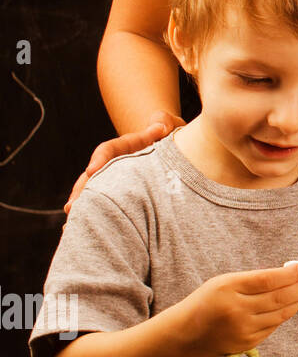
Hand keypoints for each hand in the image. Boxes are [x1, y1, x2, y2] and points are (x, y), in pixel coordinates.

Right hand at [64, 110, 185, 213]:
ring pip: (93, 193)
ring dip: (83, 208)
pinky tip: (83, 234)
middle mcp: (113, 163)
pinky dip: (94, 217)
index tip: (92, 170)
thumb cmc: (167, 133)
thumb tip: (162, 127)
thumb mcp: (168, 125)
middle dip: (82, 192)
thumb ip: (164, 123)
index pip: (108, 150)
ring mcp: (113, 178)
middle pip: (93, 177)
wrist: (166, 142)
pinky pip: (103, 205)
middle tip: (72, 207)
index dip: (99, 159)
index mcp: (124, 146)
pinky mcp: (118, 192)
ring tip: (71, 225)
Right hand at [182, 263, 297, 356]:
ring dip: (297, 300)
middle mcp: (237, 310)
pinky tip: (291, 304)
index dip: (290, 273)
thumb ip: (254, 279)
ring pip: (281, 314)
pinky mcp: (248, 343)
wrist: (188, 333)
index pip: (268, 280)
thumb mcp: (225, 281)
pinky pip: (273, 326)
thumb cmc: (209, 300)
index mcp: (229, 289)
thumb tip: (291, 272)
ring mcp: (243, 330)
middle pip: (279, 298)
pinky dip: (285, 314)